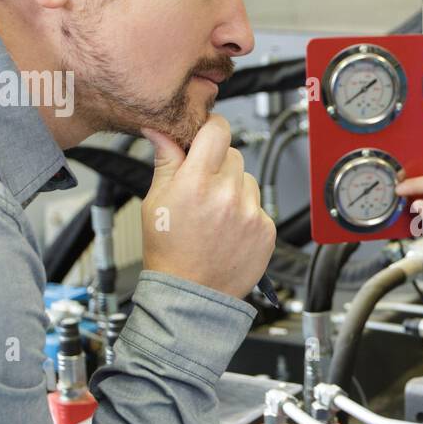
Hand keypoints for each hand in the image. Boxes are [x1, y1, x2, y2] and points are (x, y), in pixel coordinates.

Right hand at [141, 115, 275, 299]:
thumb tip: (160, 131)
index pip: (217, 130)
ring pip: (248, 179)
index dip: (211, 128)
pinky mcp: (267, 228)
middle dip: (218, 164)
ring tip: (214, 213)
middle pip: (233, 154)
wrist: (191, 294)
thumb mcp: (155, 201)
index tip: (205, 135)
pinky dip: (246, 212)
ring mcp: (251, 212)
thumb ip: (165, 161)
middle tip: (202, 187)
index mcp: (197, 182)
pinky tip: (228, 228)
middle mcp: (228, 194)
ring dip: (234, 188)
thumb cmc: (169, 252)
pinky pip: (259, 206)